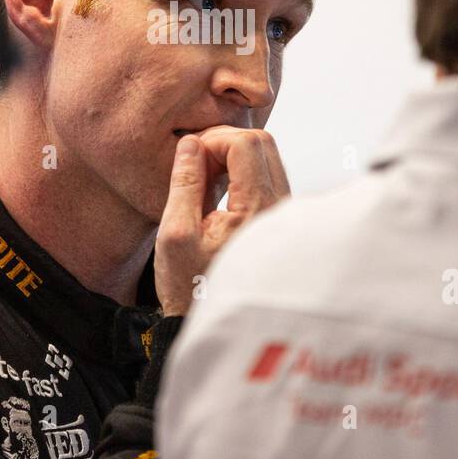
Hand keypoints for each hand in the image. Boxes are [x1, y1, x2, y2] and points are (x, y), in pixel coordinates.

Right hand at [154, 127, 289, 315]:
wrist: (210, 319)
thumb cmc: (189, 286)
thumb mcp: (174, 234)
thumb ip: (184, 183)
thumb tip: (191, 143)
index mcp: (256, 212)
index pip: (246, 145)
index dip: (213, 140)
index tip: (189, 157)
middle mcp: (279, 209)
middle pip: (262, 144)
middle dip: (224, 142)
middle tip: (195, 161)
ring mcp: (282, 213)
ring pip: (266, 156)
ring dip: (232, 155)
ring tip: (202, 177)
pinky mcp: (278, 217)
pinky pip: (265, 174)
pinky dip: (240, 170)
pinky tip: (216, 189)